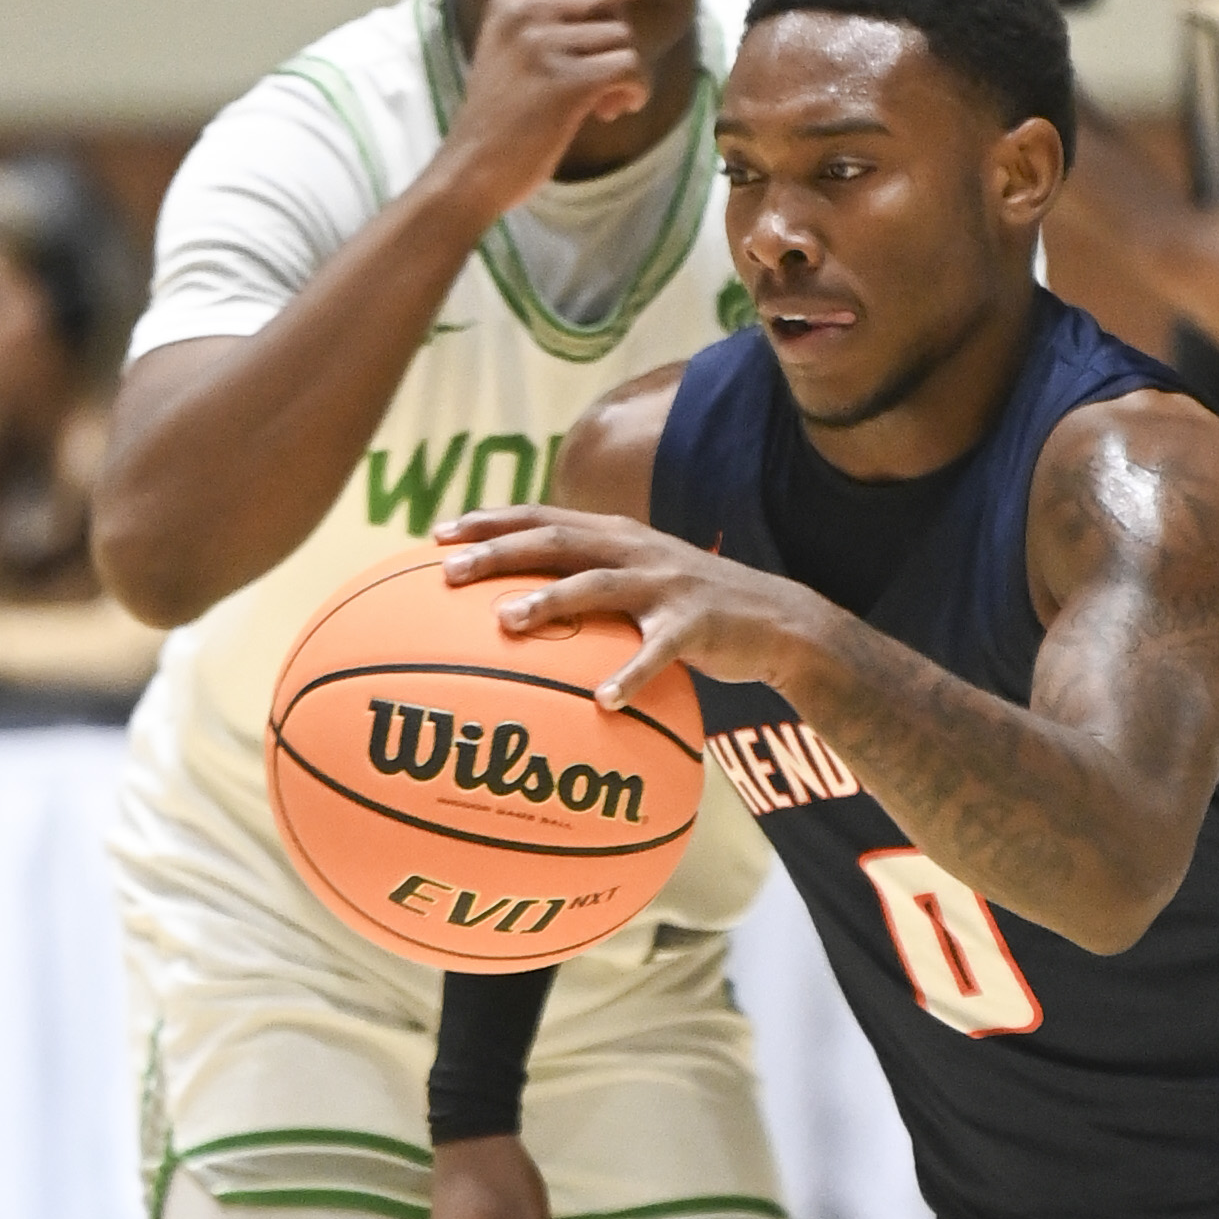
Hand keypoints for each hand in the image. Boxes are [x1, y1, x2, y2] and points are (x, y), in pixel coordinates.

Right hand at [437, 0, 653, 219]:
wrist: (474, 166)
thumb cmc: (497, 119)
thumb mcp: (507, 52)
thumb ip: (544, 25)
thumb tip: (611, 16)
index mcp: (509, 1)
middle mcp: (526, 14)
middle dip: (621, 35)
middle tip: (610, 74)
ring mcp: (545, 45)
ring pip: (623, 38)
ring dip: (626, 74)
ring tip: (604, 104)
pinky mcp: (568, 82)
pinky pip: (629, 68)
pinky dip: (634, 91)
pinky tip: (613, 111)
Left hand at [437, 505, 826, 709]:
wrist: (781, 622)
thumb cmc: (696, 611)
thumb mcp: (642, 583)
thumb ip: (591, 584)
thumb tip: (521, 610)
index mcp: (617, 537)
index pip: (543, 518)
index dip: (490, 522)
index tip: (437, 535)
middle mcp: (637, 551)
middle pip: (558, 541)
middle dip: (500, 551)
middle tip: (450, 572)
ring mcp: (667, 585)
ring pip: (598, 585)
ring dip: (550, 599)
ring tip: (507, 620)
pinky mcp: (697, 624)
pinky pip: (657, 652)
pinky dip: (629, 675)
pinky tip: (603, 701)